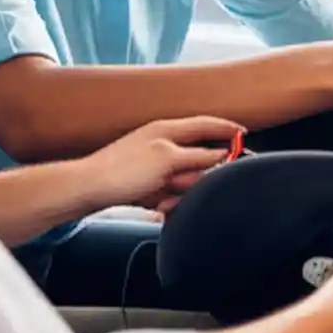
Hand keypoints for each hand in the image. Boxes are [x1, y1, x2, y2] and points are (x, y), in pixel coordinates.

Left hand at [84, 116, 242, 213]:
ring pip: (184, 180)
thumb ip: (198, 156)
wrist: (87, 190)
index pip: (206, 125)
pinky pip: (169, 194)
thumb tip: (222, 154)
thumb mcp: (168, 160)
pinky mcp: (146, 185)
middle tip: (185, 185)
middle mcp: (162, 145)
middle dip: (197, 176)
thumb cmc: (122, 170)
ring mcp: (154, 165)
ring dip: (180, 193)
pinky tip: (156, 207)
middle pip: (197, 158)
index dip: (227, 130)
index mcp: (167, 130)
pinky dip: (167, 202)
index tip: (245, 135)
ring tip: (164, 200)